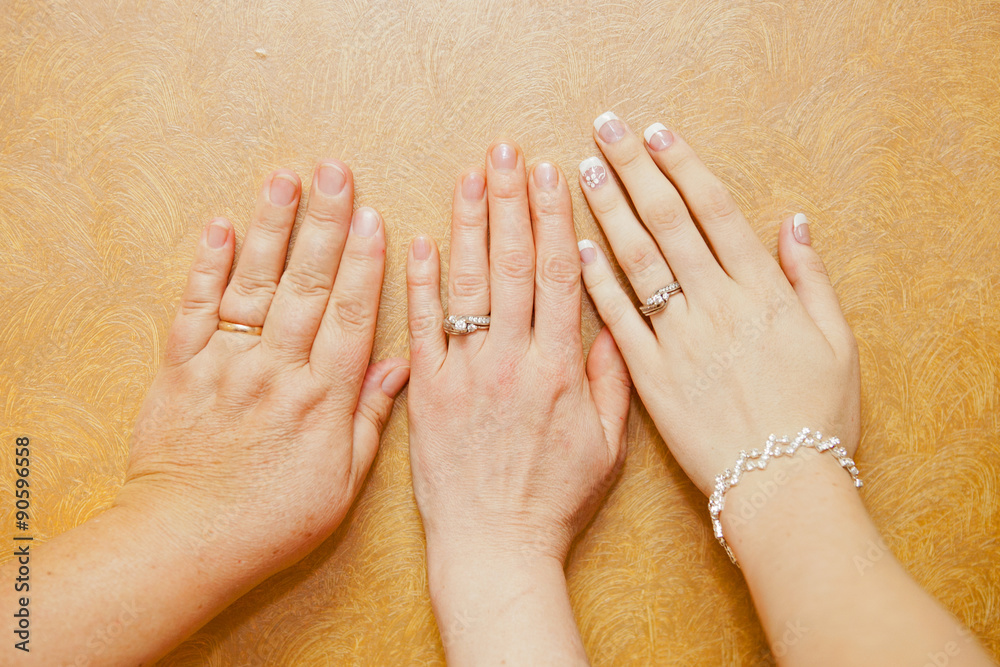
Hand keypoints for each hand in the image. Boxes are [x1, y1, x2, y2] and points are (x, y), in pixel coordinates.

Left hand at [116, 161, 407, 582]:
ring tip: (286, 179)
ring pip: (254, 286)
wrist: (190, 541)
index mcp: (322, 398)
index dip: (363, 263)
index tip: (374, 217)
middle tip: (336, 172)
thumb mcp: (342, 481)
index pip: (350, 316)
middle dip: (324, 225)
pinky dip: (207, 266)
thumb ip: (370, 416)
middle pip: (306, 286)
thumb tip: (400, 363)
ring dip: (271, 229)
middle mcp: (277, 370)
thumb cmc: (274, 519)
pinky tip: (220, 226)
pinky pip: (195, 309)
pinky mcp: (182, 368)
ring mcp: (227, 365)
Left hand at [405, 142, 631, 663]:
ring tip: (468, 175)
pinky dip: (421, 283)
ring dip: (468, 225)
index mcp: (561, 369)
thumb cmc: (554, 501)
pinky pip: (422, 329)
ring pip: (468, 285)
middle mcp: (514, 362)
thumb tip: (616, 320)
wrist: (496, 548)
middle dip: (510, 202)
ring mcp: (467, 375)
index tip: (551, 174)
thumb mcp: (607, 445)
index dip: (555, 219)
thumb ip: (612, 379)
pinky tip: (418, 240)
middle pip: (514, 266)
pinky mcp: (427, 394)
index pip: (561, 276)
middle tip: (506, 151)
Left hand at [577, 113, 859, 494]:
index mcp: (761, 294)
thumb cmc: (815, 419)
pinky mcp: (648, 380)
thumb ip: (811, 279)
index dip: (682, 167)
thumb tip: (793, 222)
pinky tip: (575, 247)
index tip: (654, 132)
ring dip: (607, 212)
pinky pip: (617, 323)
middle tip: (602, 128)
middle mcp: (715, 307)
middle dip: (634, 171)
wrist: (781, 490)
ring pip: (636, 264)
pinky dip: (597, 283)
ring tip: (579, 170)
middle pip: (667, 224)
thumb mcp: (837, 345)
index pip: (713, 212)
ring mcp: (677, 342)